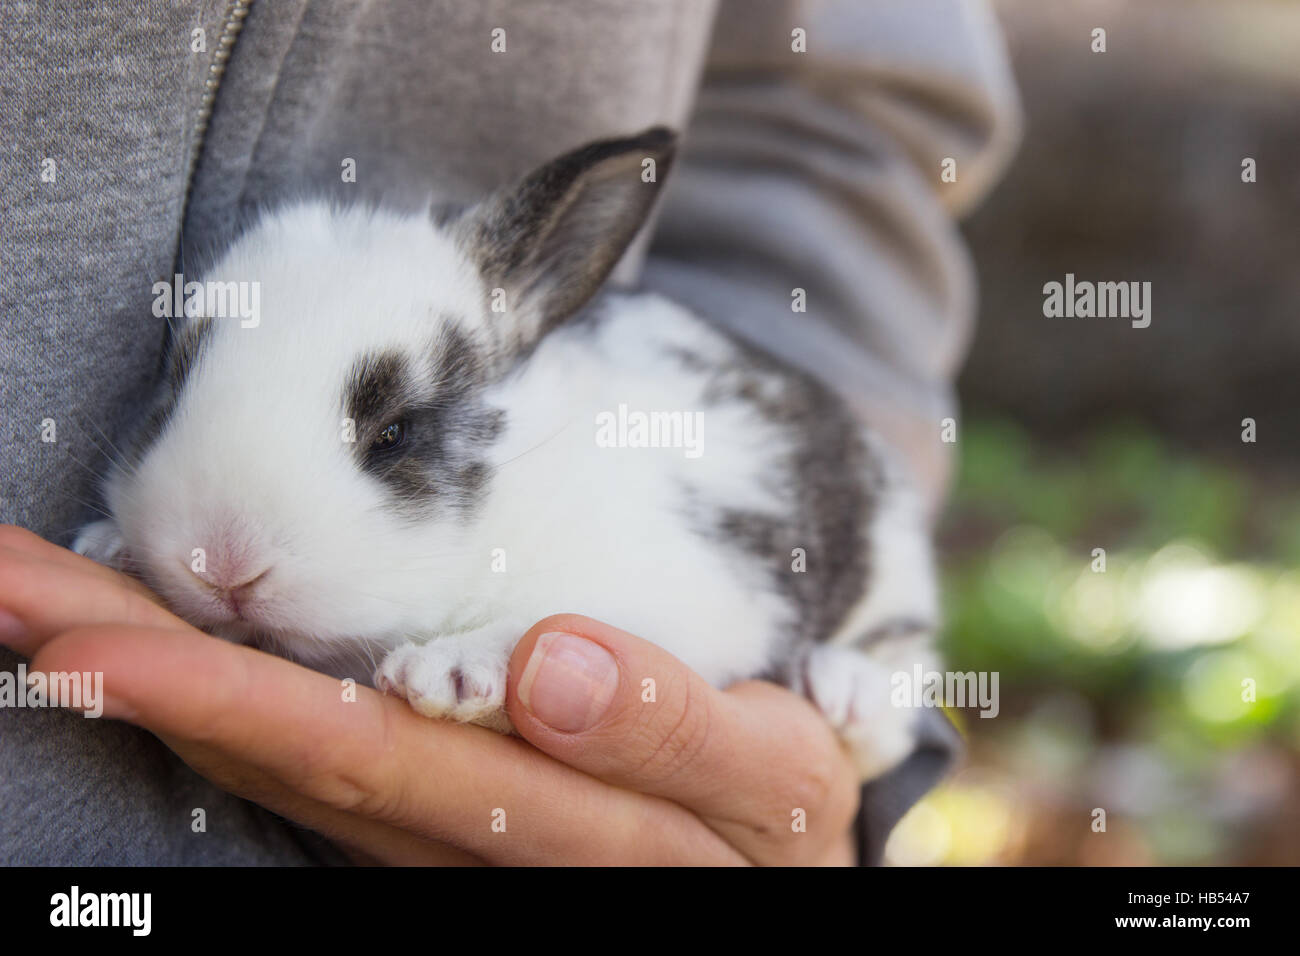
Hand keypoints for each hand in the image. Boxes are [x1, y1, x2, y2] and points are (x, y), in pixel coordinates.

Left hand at [0, 525, 860, 864]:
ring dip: (151, 681)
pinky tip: (139, 650)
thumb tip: (543, 668)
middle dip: (153, 677)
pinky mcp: (416, 827)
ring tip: (31, 599)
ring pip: (276, 764)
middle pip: (292, 762)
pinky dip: (212, 703)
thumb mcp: (775, 766)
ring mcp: (431, 846)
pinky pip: (298, 769)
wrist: (768, 867)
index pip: (396, 767)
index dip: (244, 701)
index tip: (112, 637)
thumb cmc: (775, 807)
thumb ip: (676, 728)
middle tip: (17, 591)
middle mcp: (469, 856)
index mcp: (561, 842)